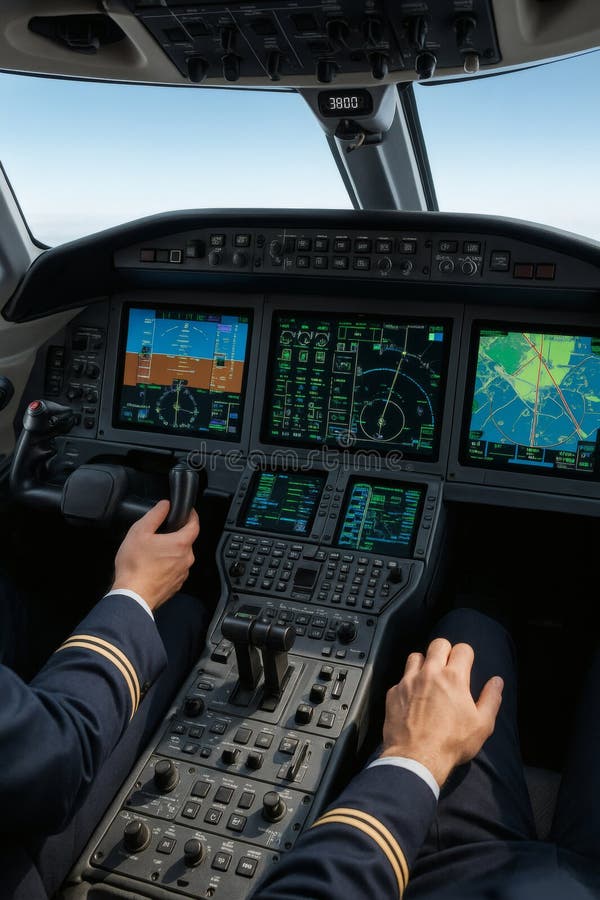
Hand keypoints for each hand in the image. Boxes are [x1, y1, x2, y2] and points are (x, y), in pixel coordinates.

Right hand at [112, 501, 199, 611]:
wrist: (132, 596)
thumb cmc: (135, 566)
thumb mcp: (139, 532)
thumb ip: (155, 515)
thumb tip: (164, 505)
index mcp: (180, 544)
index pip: (195, 525)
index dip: (192, 516)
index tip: (188, 512)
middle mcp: (186, 559)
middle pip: (186, 541)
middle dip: (176, 535)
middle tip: (160, 534)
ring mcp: (182, 573)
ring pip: (180, 556)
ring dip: (170, 552)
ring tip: (152, 552)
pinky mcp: (176, 585)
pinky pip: (175, 570)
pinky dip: (167, 565)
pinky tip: (152, 566)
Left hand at [380, 638, 503, 787]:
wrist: (416, 758)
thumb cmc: (452, 743)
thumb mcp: (482, 725)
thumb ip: (491, 699)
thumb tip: (497, 681)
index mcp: (453, 678)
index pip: (462, 649)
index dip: (466, 655)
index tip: (466, 664)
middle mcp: (430, 673)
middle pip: (438, 644)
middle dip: (445, 651)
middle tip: (448, 666)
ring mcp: (408, 681)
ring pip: (416, 656)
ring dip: (424, 663)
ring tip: (429, 678)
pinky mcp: (393, 692)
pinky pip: (401, 678)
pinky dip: (408, 683)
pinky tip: (413, 697)